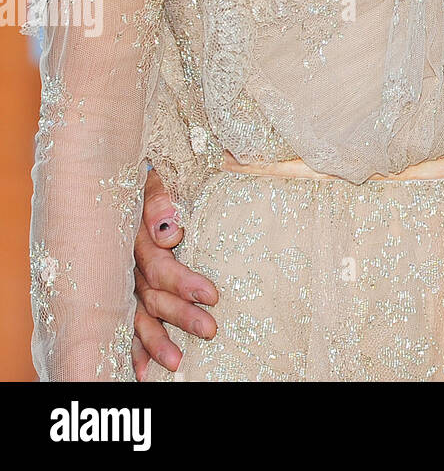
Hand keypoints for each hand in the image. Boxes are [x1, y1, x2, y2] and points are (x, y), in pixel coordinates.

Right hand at [131, 167, 218, 379]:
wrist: (122, 185)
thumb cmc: (153, 183)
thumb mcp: (158, 181)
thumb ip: (162, 201)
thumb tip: (170, 232)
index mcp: (136, 239)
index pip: (160, 267)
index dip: (185, 283)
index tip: (213, 296)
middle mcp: (127, 266)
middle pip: (152, 296)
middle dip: (179, 316)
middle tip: (209, 330)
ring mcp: (122, 282)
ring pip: (138, 315)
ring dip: (155, 342)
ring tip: (177, 362)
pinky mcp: (121, 293)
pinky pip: (124, 324)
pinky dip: (132, 349)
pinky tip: (143, 372)